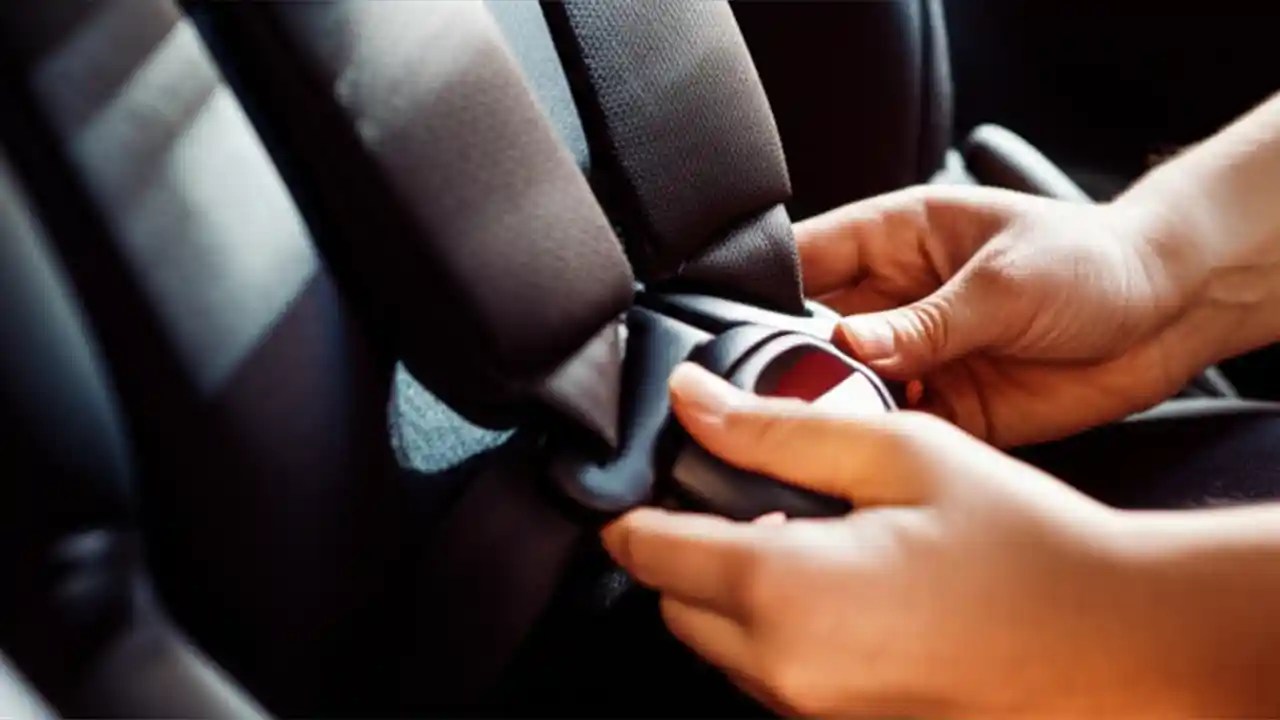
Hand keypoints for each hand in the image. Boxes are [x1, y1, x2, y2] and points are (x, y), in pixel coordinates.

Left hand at [604, 365, 1200, 716]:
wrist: (1110, 641)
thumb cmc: (1020, 544)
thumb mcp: (894, 453)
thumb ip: (775, 430)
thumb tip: (693, 402)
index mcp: (785, 592)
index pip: (650, 555)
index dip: (632, 515)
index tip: (636, 491)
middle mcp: (786, 668)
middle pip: (676, 604)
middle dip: (683, 552)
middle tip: (742, 499)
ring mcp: (815, 709)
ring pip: (719, 644)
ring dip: (732, 590)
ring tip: (803, 536)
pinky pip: (772, 673)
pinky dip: (776, 628)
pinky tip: (840, 583)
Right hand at [796, 185, 1221, 445]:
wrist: (1169, 313)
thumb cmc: (1091, 261)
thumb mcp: (1005, 282)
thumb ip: (926, 320)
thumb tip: (850, 344)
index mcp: (895, 238)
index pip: (805, 257)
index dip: (764, 290)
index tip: (738, 331)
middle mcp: (892, 299)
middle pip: (808, 331)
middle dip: (792, 362)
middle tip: (787, 390)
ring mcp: (914, 355)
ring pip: (843, 388)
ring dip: (838, 408)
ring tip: (836, 420)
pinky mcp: (944, 406)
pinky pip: (892, 429)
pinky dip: (882, 443)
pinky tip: (881, 446)